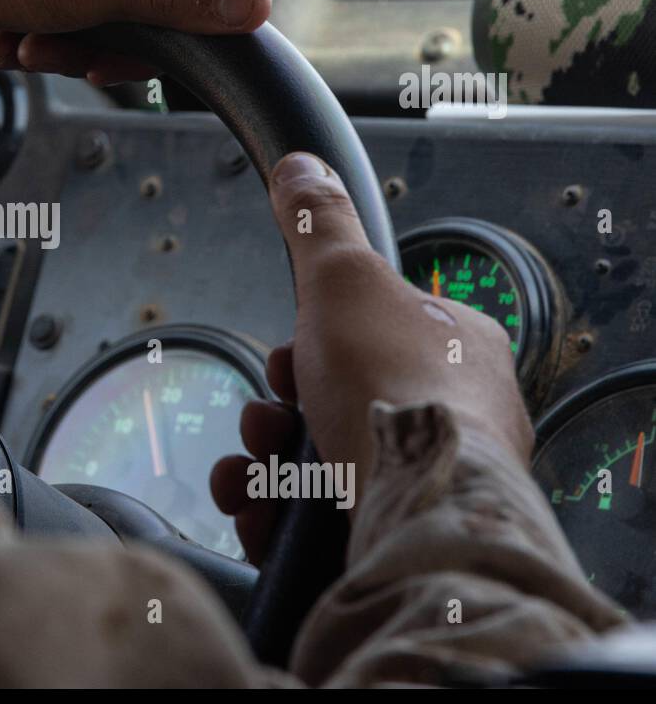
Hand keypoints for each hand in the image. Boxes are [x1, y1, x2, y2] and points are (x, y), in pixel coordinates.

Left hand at [0, 0, 270, 92]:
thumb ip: (181, 1)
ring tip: (16, 42)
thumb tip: (260, 6)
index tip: (109, 66)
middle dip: (94, 45)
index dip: (157, 45)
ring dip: (56, 43)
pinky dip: (31, 29)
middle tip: (50, 53)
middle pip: (145, 4)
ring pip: (95, 10)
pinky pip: (57, 3)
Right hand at [210, 153, 533, 563]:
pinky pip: (317, 524)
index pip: (371, 333)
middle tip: (266, 421)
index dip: (311, 341)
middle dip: (275, 413)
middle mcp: (448, 418)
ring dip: (262, 467)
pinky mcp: (387, 538)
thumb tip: (299, 165)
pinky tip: (257, 514)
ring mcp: (420, 485)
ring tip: (250, 476)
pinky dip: (275, 517)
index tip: (285, 357)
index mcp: (453, 349)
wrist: (417, 508)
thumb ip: (317, 225)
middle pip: (333, 401)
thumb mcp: (345, 279)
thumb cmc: (394, 387)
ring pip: (317, 466)